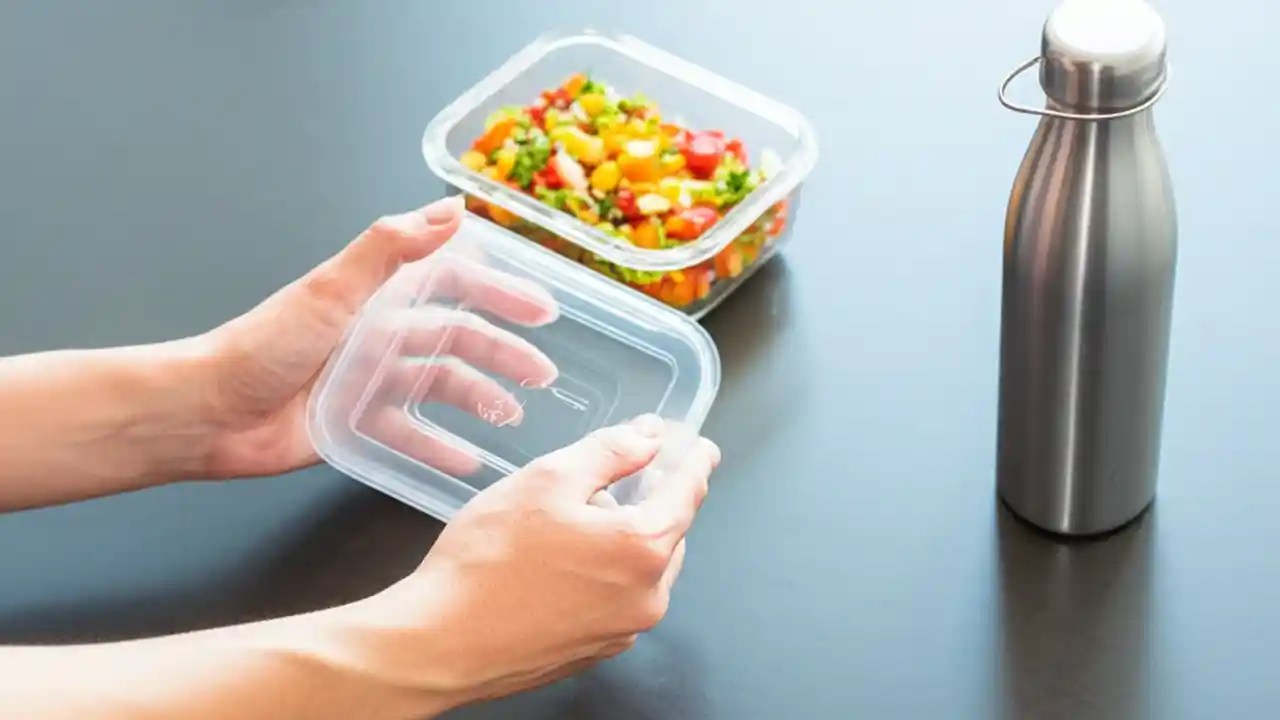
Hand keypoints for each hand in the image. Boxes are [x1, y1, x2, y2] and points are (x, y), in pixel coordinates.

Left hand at [199, 197, 557, 478]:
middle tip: (543, 372)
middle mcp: (378, 333)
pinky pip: (409, 435)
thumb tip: (451, 210)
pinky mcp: (356, 422)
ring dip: (480, 398)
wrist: (208, 412)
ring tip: (512, 415)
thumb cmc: (263, 346)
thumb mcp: (332, 288)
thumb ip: (390, 247)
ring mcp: (369, 379)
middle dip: (503, 352)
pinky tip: (467, 460)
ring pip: (440, 386)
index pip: (453, 285)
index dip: (498, 293)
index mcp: (376, 295)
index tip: (541, 308)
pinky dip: (439, 447)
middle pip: (456, 339)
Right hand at [332, 416, 720, 712]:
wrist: (438, 644)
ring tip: (566, 524)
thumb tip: (648, 436)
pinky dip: (601, 575)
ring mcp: (622, 631)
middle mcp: (647, 597)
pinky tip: (555, 564)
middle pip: (667, 532)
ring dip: (620, 541)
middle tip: (611, 479)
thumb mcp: (548, 479)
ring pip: (640, 568)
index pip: (690, 492)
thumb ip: (610, 451)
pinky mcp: (593, 651)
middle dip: (647, 502)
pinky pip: (615, 599)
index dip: (694, 462)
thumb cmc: (487, 561)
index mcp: (644, 548)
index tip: (699, 448)